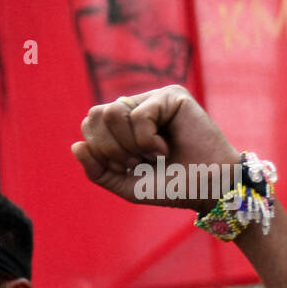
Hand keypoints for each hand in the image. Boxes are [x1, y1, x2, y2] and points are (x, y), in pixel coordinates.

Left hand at [71, 85, 240, 210]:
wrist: (210, 190)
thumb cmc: (175, 188)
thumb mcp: (128, 185)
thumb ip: (98, 171)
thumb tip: (76, 145)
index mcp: (126, 126)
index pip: (90, 124)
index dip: (100, 150)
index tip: (129, 168)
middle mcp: (139, 108)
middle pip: (96, 114)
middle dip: (112, 148)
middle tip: (139, 163)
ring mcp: (155, 100)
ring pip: (112, 111)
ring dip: (129, 144)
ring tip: (153, 155)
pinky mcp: (172, 97)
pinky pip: (139, 114)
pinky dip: (146, 140)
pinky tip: (165, 149)